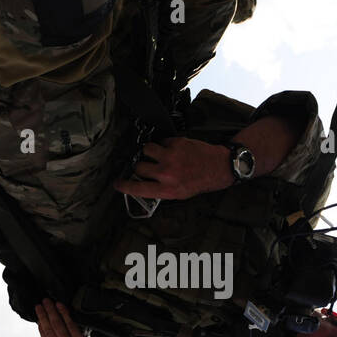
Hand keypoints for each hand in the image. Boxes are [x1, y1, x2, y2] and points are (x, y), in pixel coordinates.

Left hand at [36, 299, 107, 336]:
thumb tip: (96, 330)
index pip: (70, 326)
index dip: (63, 313)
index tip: (59, 303)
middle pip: (57, 326)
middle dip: (50, 312)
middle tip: (45, 300)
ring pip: (49, 332)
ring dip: (43, 318)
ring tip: (38, 307)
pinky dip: (41, 331)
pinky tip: (39, 322)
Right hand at [113, 137, 234, 200]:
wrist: (218, 167)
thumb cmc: (199, 182)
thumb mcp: (179, 194)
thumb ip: (160, 189)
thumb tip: (141, 184)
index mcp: (168, 190)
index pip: (138, 189)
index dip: (124, 186)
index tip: (117, 184)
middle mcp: (167, 174)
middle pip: (139, 167)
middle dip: (140, 167)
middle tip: (148, 167)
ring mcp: (171, 157)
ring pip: (146, 150)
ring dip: (150, 153)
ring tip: (159, 156)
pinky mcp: (176, 143)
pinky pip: (160, 142)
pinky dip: (163, 145)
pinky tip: (172, 150)